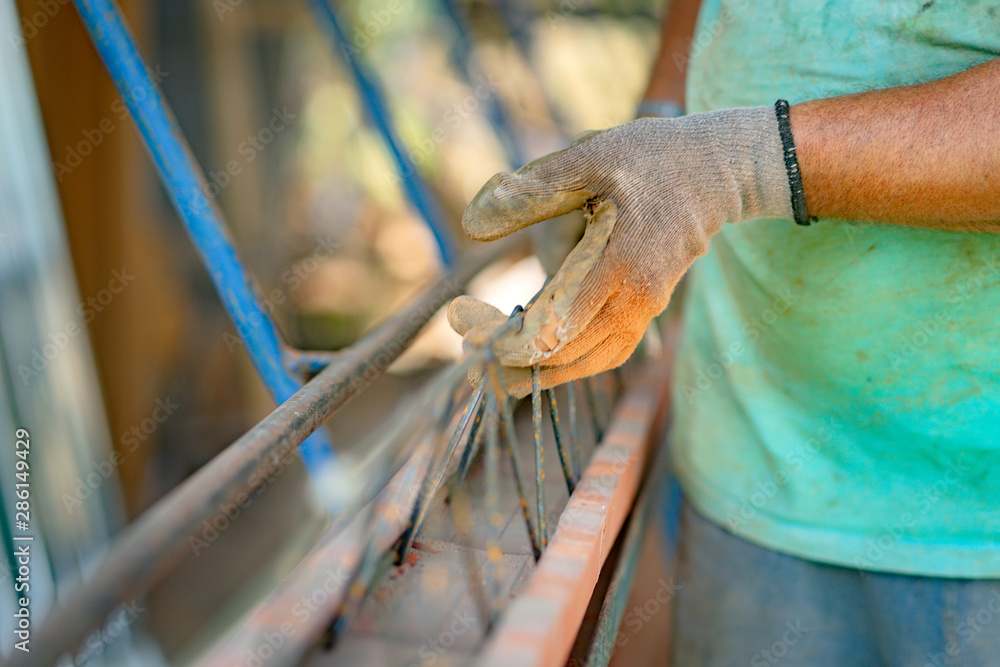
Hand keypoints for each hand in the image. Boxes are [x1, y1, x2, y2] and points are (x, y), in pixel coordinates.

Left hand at [449, 106, 793, 396]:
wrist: (720, 168)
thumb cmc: (653, 156)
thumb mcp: (589, 160)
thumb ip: (530, 191)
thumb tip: (470, 223)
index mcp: (619, 266)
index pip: (553, 327)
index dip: (505, 339)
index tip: (464, 327)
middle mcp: (636, 299)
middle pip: (568, 354)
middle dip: (514, 360)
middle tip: (468, 353)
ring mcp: (647, 308)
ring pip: (591, 361)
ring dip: (545, 371)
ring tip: (499, 375)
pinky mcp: (650, 307)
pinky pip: (610, 350)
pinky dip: (575, 361)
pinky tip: (544, 360)